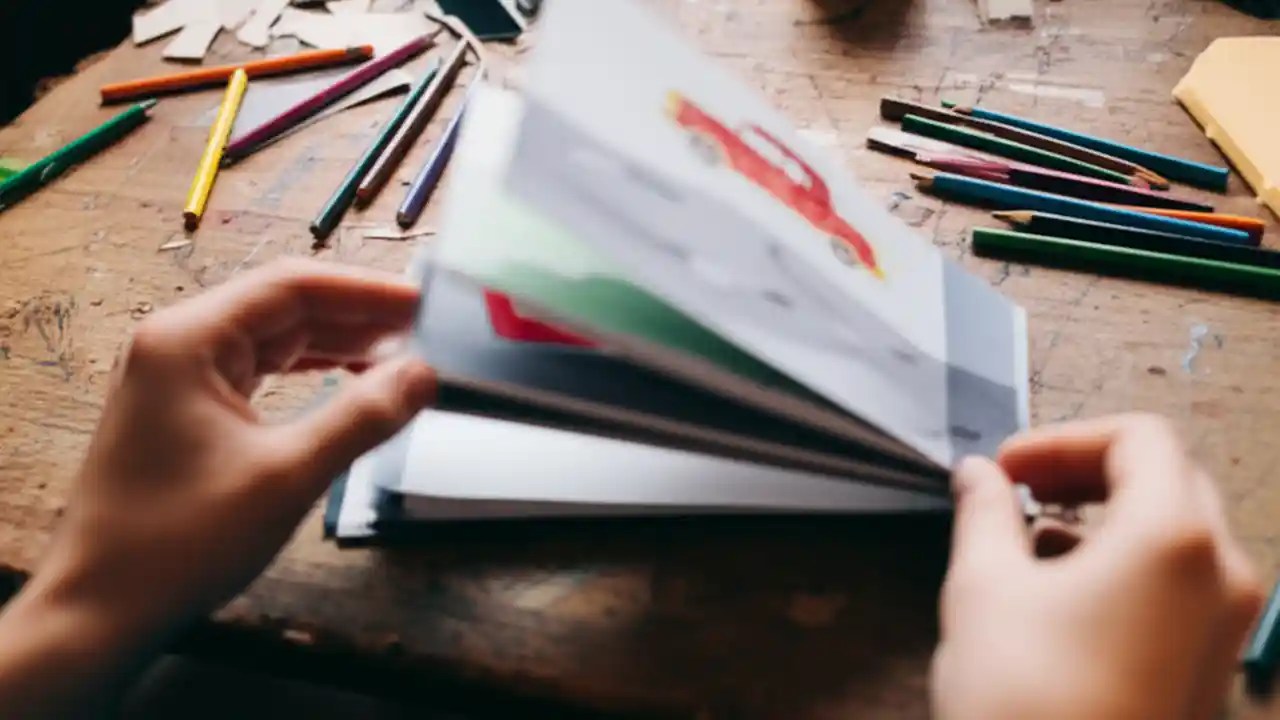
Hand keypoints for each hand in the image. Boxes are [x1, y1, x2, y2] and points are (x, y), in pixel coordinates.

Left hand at [0, 259, 434, 714]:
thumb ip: (361, 417)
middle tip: (422, 329)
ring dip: (334, 344)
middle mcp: (176, 345)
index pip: (291, 287)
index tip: (422, 302)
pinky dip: (306, 372)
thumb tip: (422, 374)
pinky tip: (346, 380)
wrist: (101, 609)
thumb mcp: (288, 476)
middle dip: (354, 316)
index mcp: (187, 340)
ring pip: (271, 340)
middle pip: (281, 307)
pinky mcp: (182, 412)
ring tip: (397, 353)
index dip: (364, 290)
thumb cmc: (181, 542)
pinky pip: (256, 372)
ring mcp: (175, 378)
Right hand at [932, 414, 1263, 719]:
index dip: (1062, 438)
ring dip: (1105, 519)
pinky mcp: (1208, 670)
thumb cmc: (1026, 705)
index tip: (1008, 466)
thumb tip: (977, 475)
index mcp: (1173, 538)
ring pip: (1176, 535)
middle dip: (1086, 473)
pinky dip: (1125, 567)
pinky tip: (1060, 597)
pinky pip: (1179, 587)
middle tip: (1020, 489)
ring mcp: (1225, 629)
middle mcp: (1221, 577)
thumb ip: (985, 511)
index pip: (1137, 438)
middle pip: (1166, 479)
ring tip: (1030, 545)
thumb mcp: (984, 587)